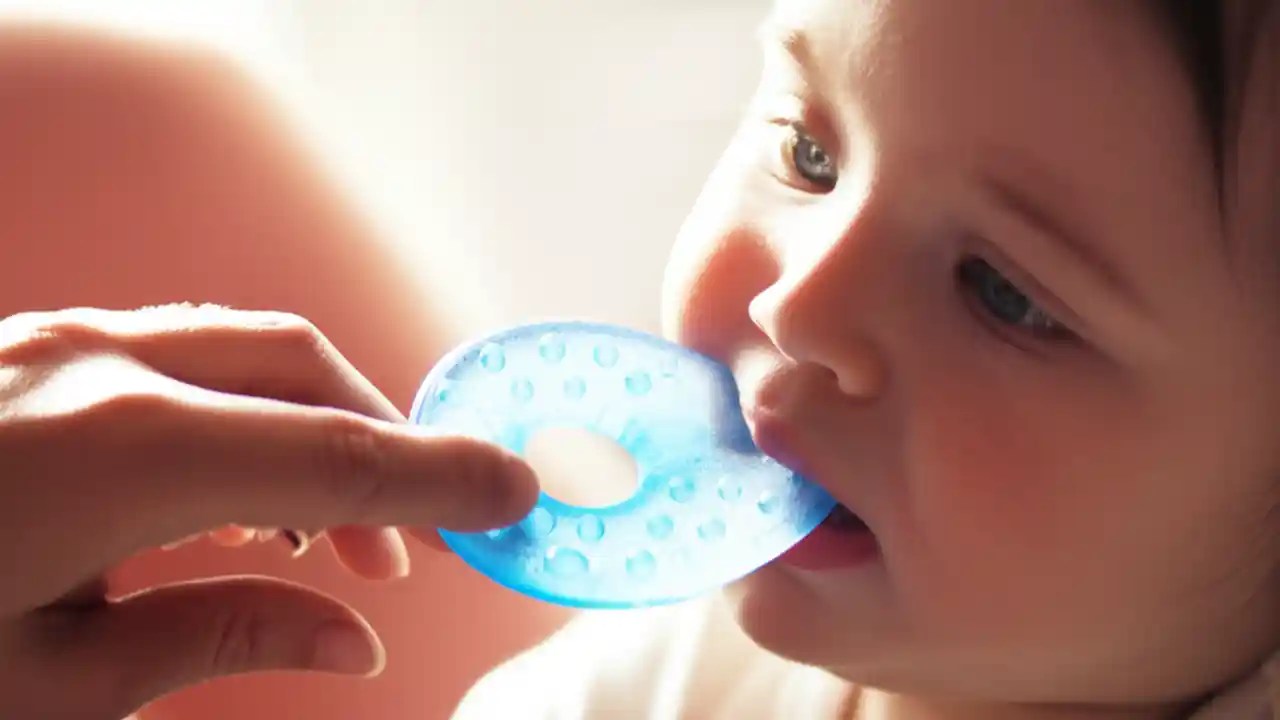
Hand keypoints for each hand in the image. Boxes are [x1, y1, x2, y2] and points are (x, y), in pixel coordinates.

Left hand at [0, 305, 537, 719]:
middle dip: (385, 444)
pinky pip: (171, 352)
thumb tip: (345, 641)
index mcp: (113, 453)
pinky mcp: (27, 352)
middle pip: (301, 368)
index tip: (513, 497)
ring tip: (324, 533)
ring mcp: (53, 344)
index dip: (440, 479)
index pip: (336, 457)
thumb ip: (213, 639)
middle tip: (415, 543)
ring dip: (314, 424)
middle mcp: (92, 367)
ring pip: (239, 348)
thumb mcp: (47, 683)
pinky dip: (239, 408)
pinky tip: (231, 489)